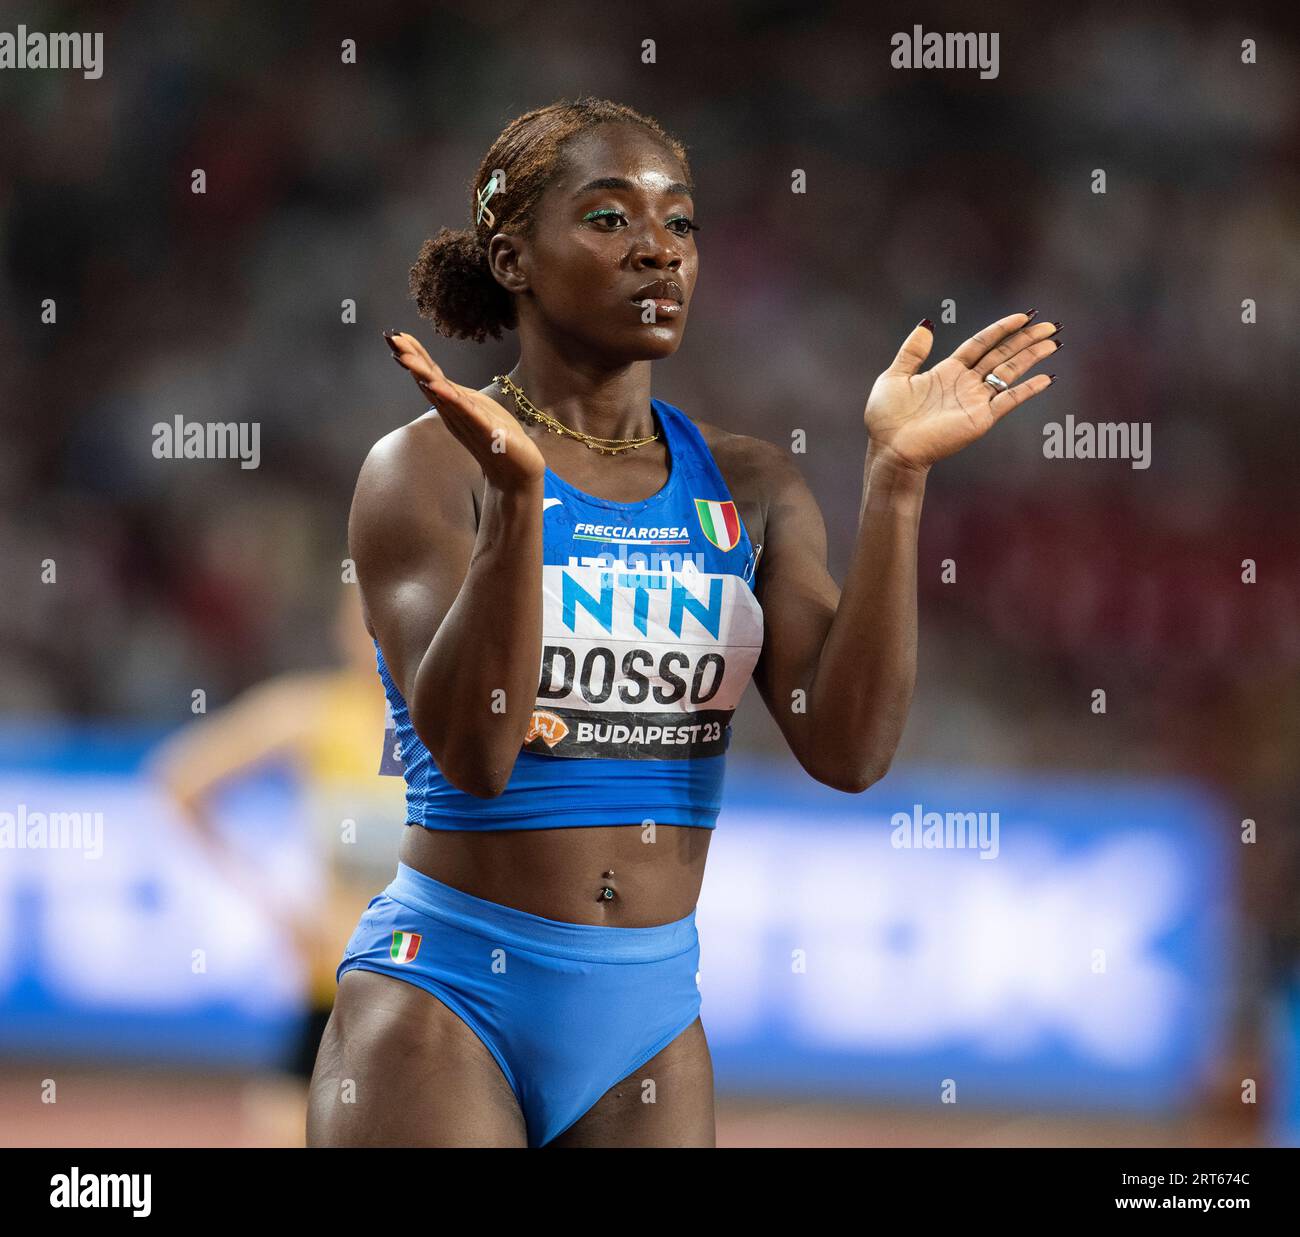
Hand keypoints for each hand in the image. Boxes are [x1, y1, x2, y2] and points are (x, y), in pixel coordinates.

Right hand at [384, 330, 544, 488]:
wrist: (517, 472)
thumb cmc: (498, 439)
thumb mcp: (475, 409)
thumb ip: (456, 395)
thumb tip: (438, 379)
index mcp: (452, 405)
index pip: (430, 375)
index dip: (414, 355)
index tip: (395, 335)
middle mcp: (454, 413)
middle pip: (428, 381)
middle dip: (410, 359)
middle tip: (390, 339)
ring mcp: (467, 422)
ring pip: (441, 395)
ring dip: (423, 375)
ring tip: (406, 357)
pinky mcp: (486, 431)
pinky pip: (467, 413)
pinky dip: (451, 399)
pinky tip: (437, 386)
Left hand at [863, 312, 1059, 471]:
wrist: (890, 449)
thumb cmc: (887, 418)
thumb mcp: (894, 376)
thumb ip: (912, 351)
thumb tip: (927, 324)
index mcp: (947, 371)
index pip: (980, 344)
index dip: (1001, 329)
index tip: (1022, 316)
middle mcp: (965, 384)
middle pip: (1001, 355)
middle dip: (1025, 339)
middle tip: (1050, 325)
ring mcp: (975, 401)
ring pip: (1009, 372)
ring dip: (1031, 357)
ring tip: (1053, 342)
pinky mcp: (980, 418)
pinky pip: (1008, 400)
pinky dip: (1027, 389)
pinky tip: (1046, 378)